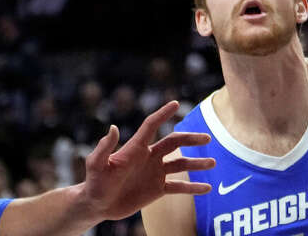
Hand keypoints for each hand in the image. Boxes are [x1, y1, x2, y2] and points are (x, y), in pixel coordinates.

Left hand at [80, 100, 213, 219]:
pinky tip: (207, 188)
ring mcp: (155, 173)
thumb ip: (104, 148)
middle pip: (174, 143)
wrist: (97, 204)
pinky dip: (193, 187)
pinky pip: (179, 187)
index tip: (175, 103)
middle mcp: (149, 157)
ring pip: (181, 165)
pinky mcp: (157, 189)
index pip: (152, 126)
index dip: (162, 114)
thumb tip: (113, 127)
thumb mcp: (96, 165)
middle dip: (191, 139)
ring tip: (213, 163)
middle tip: (207, 138)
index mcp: (136, 148)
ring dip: (197, 163)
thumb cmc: (94, 183)